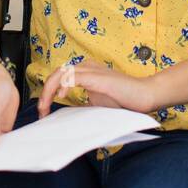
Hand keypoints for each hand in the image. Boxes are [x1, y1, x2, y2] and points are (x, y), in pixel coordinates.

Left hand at [37, 59, 156, 117]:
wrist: (145, 95)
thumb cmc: (124, 100)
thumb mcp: (97, 104)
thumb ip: (82, 107)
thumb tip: (67, 120)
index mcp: (85, 72)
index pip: (59, 78)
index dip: (48, 93)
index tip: (45, 111)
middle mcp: (86, 67)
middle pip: (56, 74)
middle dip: (45, 93)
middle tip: (41, 112)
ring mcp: (91, 70)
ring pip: (60, 74)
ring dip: (49, 90)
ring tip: (45, 107)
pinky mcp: (96, 76)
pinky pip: (73, 76)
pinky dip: (63, 85)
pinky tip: (62, 95)